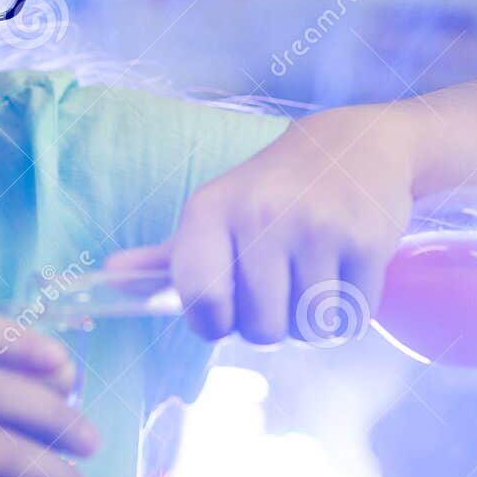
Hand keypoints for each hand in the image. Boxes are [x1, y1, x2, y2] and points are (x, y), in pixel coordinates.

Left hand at [107, 106, 415, 344]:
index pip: (199, 296)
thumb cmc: (270, 193)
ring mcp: (316, 228)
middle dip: (269, 326)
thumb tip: (109, 278)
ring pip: (307, 329)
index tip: (223, 314)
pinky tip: (341, 277)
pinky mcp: (366, 240)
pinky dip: (347, 314)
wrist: (351, 146)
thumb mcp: (214, 213)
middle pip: (261, 328)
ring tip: (309, 281)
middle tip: (276, 293)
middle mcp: (261, 216)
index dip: (211, 323)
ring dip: (309, 322)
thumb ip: (166, 256)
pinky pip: (351, 318)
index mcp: (211, 212)